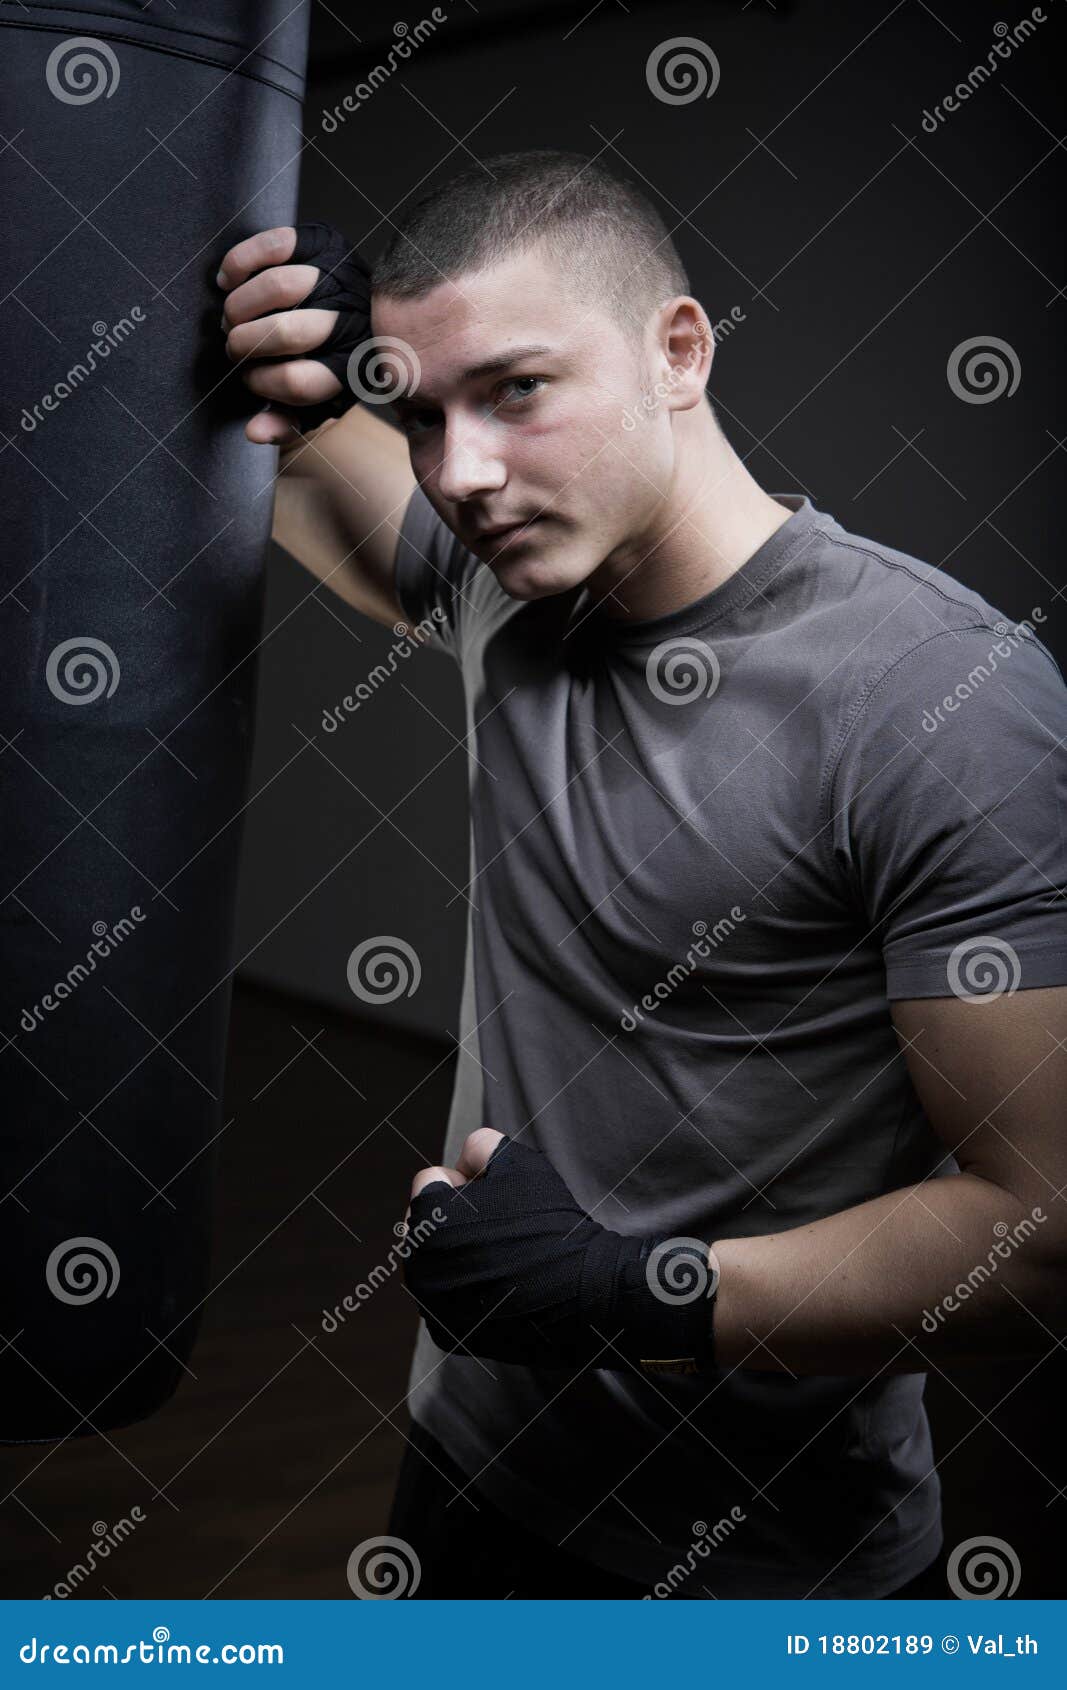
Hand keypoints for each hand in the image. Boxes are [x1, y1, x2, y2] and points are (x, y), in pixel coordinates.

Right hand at [215, 221, 370, 445]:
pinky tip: (227, 279)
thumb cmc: (333, 361)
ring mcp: (339, 277)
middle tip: (233, 344)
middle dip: (245, 342)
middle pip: (287, 332)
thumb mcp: (321, 400)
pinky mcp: (324, 242)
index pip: (298, 382)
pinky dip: (241, 260)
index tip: (249, 379)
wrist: (369, 308)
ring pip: (280, 286)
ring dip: (240, 304)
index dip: (261, 383)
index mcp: (351, 365)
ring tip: (230, 316)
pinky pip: (277, 243)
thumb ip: (288, 421)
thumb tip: (253, 432)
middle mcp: (350, 320)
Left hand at [402, 1128, 718, 1375]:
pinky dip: (468, 1290)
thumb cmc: (549, 1225)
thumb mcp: (518, 1162)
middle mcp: (417, 1265)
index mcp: (425, 1219)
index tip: (495, 1194)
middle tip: (500, 1224)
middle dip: (453, 1217)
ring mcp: (431, 1305)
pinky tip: (502, 1285)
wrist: (584, 1293)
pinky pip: (449, 1298)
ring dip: (459, 1254)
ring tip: (503, 1255)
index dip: (465, 1179)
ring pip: (437, 1262)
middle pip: (427, 1224)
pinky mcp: (449, 1333)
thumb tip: (467, 1161)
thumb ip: (482, 1146)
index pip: (430, 1182)